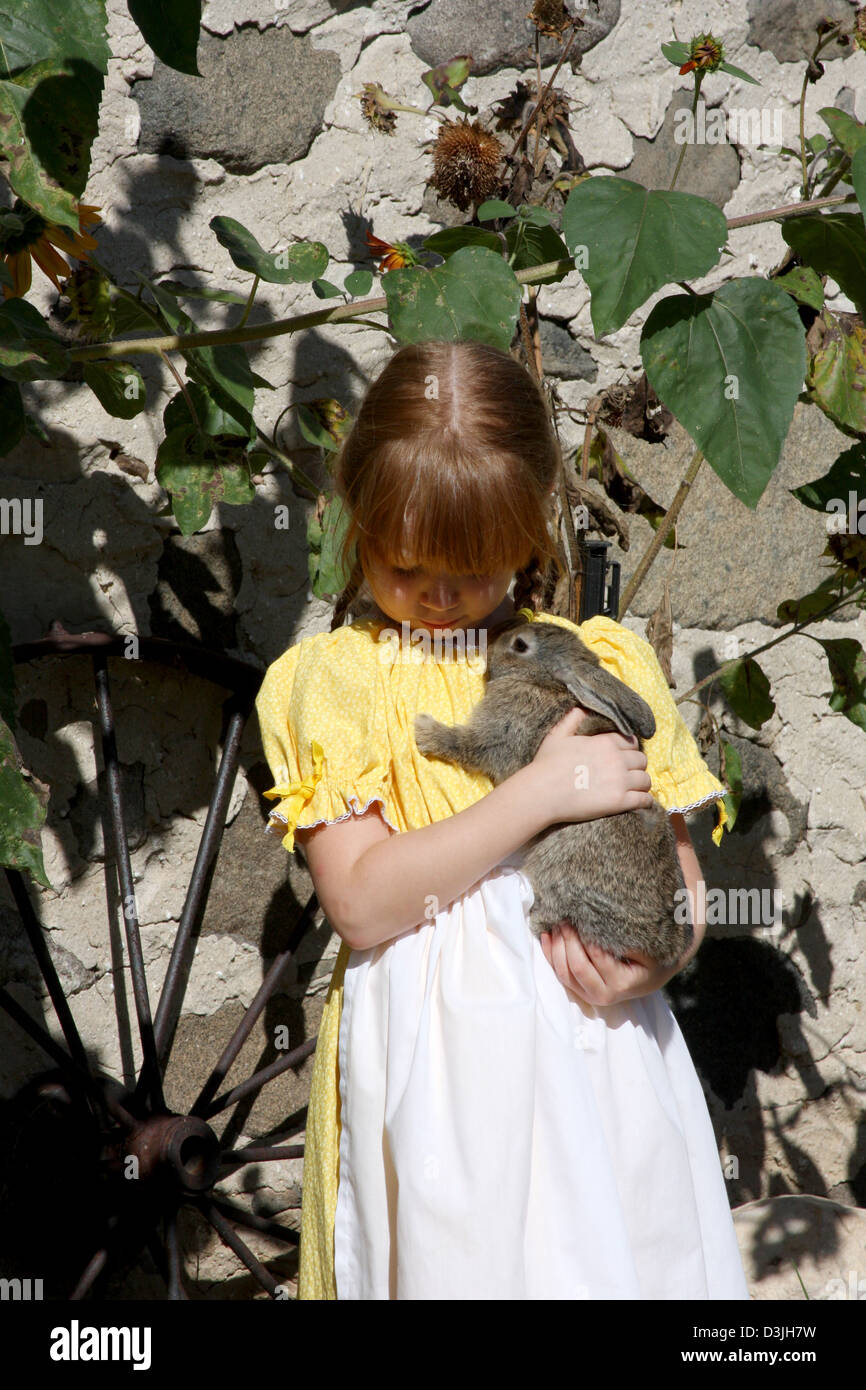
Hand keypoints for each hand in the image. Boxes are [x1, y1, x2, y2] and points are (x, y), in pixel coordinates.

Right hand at [528, 707, 652, 827]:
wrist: (542, 792)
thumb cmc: (547, 764)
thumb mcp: (558, 735)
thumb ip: (573, 718)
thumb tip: (582, 707)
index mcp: (605, 742)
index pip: (631, 742)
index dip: (629, 749)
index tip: (624, 756)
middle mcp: (616, 760)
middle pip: (641, 760)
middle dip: (636, 766)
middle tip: (629, 772)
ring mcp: (619, 781)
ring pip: (645, 780)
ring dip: (641, 783)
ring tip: (635, 788)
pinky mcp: (619, 801)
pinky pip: (643, 800)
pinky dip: (644, 801)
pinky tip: (640, 802)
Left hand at [539, 921, 683, 1004]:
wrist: (654, 975)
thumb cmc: (652, 958)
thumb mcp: (647, 949)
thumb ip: (625, 939)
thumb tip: (600, 923)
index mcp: (621, 984)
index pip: (596, 957)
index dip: (584, 936)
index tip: (580, 914)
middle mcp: (603, 995)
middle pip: (576, 967)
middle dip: (568, 940)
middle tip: (566, 918)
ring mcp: (589, 995)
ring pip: (564, 973)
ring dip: (557, 947)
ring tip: (558, 924)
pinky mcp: (580, 990)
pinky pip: (560, 974)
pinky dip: (550, 955)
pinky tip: (546, 936)